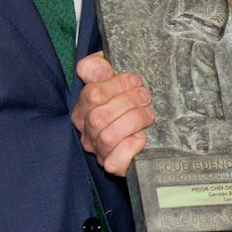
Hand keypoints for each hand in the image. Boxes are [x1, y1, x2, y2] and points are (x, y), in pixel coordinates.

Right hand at [71, 52, 154, 176]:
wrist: (145, 128)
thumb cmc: (125, 97)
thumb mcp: (110, 73)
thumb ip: (97, 65)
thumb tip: (103, 71)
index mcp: (83, 108)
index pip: (92, 94)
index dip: (117, 84)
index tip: (136, 80)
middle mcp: (86, 131)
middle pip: (99, 116)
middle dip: (128, 102)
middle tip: (145, 96)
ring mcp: (98, 150)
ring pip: (108, 137)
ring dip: (133, 121)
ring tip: (148, 115)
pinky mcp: (113, 166)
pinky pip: (114, 162)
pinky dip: (130, 149)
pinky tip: (141, 138)